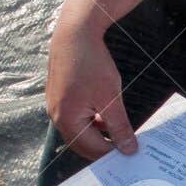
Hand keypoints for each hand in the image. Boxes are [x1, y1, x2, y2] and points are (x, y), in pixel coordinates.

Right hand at [46, 0, 136, 160]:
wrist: (74, 33)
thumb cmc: (90, 63)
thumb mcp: (110, 98)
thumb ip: (119, 126)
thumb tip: (128, 149)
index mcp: (66, 120)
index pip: (92, 149)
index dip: (113, 152)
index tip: (131, 153)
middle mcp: (56, 116)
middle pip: (82, 143)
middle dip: (104, 146)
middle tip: (126, 147)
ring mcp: (55, 105)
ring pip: (79, 130)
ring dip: (98, 133)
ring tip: (120, 131)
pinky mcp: (58, 95)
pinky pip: (75, 116)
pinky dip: (91, 120)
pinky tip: (107, 115)